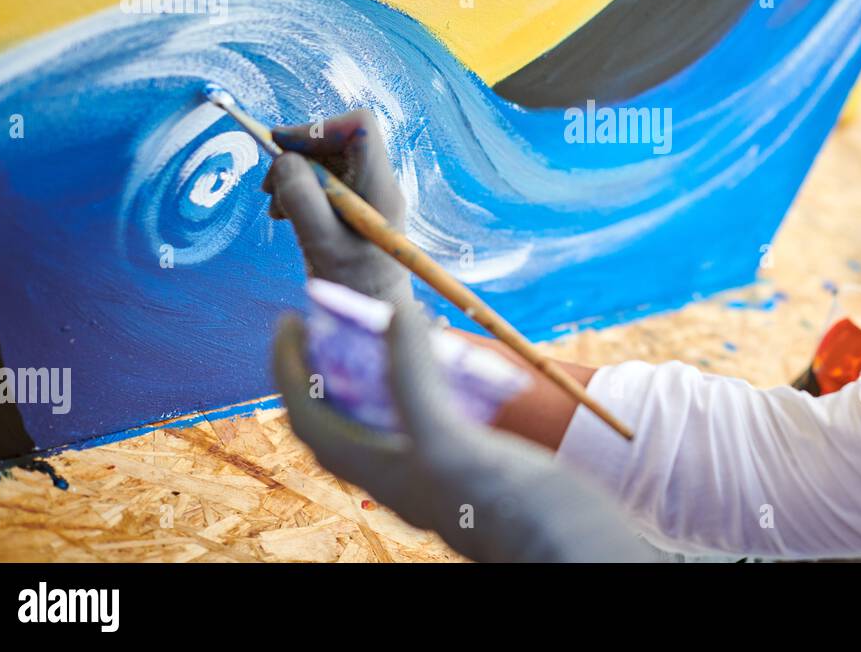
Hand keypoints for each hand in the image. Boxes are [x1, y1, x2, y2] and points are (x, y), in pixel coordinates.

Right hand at [262, 109, 411, 305]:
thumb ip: (302, 199)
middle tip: (269, 186)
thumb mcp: (321, 244)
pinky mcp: (354, 206)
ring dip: (294, 175)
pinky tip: (286, 214)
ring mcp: (367, 194)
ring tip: (277, 208)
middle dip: (297, 155)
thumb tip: (284, 160)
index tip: (281, 148)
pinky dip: (299, 191)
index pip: (359, 127)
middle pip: (336, 140)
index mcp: (380, 188)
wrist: (373, 314)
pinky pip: (324, 181)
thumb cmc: (354, 286)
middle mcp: (378, 184)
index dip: (317, 128)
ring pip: (326, 160)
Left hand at [272, 299, 654, 562]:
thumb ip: (415, 380)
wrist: (571, 547)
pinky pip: (429, 419)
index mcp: (382, 474)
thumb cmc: (509, 507)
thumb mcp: (451, 440)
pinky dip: (424, 385)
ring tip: (381, 336)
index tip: (289, 321)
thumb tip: (392, 314)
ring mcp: (438, 475)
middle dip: (329, 370)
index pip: (311, 419)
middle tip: (331, 324)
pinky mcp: (473, 470)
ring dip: (376, 376)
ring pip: (387, 419)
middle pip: (343, 420)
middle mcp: (403, 476)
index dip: (289, 370)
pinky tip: (449, 367)